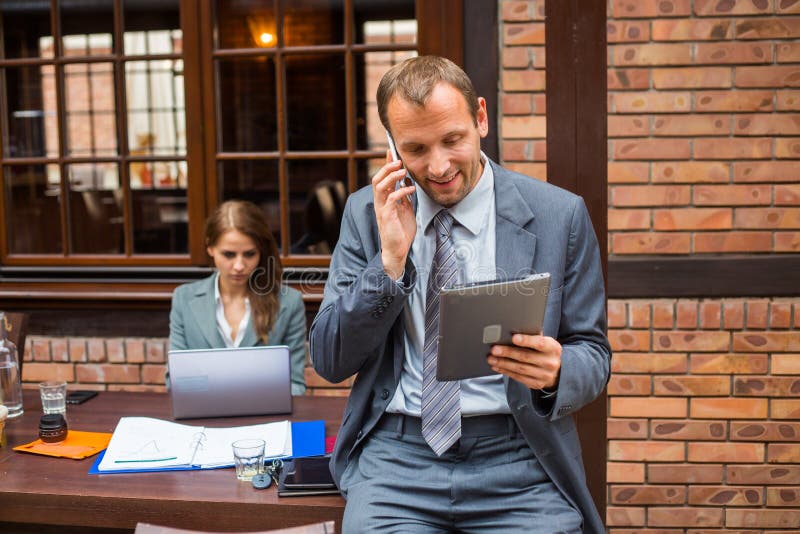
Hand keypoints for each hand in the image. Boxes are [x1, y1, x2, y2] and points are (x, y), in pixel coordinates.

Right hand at [373, 150, 416, 278]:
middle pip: (377, 178)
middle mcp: (380, 202)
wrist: (397, 250)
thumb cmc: (401, 231)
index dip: (386, 164)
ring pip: (380, 186)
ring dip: (391, 176)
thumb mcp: (406, 209)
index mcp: (384, 199)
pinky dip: (401, 191)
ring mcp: (382, 209)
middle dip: (387, 167)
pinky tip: (410, 189)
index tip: (391, 151)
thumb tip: (408, 181)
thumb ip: (404, 196)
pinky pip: (391, 199)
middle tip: (398, 160)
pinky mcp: (386, 216)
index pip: (382, 177)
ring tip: (403, 171)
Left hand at [487, 334, 561, 389]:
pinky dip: (506, 371)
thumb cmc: (545, 351)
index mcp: (553, 348)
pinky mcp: (536, 384)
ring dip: (503, 363)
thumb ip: (533, 336)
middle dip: (508, 352)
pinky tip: (497, 366)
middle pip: (526, 357)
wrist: (557, 372)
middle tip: (494, 349)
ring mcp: (544, 375)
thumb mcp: (545, 342)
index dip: (527, 340)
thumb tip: (513, 328)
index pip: (540, 343)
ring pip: (520, 369)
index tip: (513, 337)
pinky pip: (518, 377)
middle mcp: (550, 362)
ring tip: (491, 358)